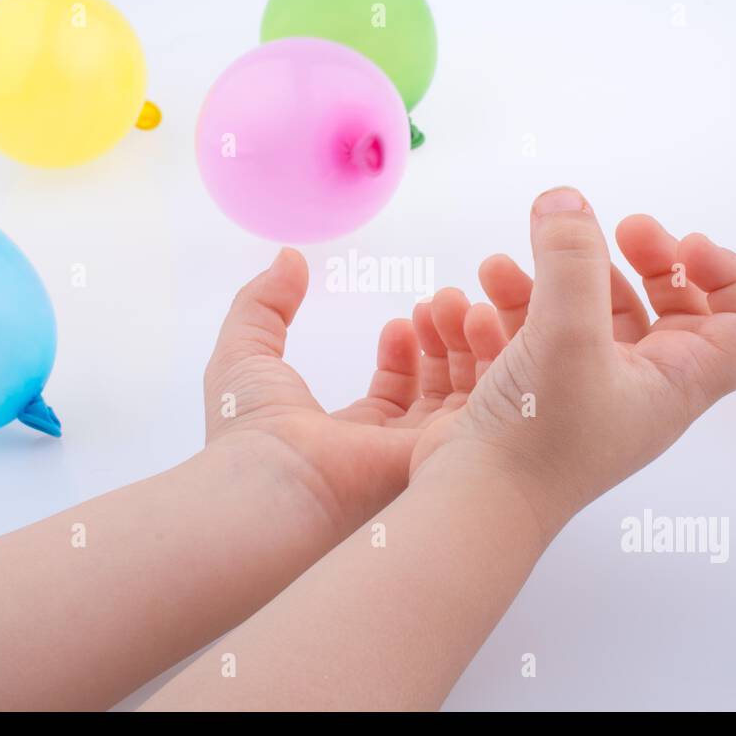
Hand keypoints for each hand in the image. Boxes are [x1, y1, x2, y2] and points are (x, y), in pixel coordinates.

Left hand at [203, 249, 474, 536]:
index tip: (401, 319)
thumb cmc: (249, 430)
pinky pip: (484, 401)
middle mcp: (391, 450)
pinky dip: (489, 357)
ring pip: (464, 394)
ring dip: (466, 343)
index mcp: (348, 437)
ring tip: (453, 303)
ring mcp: (422, 455)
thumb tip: (289, 256)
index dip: (403, 352)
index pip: (394, 394)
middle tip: (439, 302)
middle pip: (436, 391)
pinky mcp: (448, 451)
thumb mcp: (246, 350)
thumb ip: (265, 301)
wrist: (271, 479)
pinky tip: (474, 320)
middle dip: (441, 342)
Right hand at [411, 187, 735, 537]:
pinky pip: (537, 332)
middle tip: (610, 228)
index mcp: (677, 380)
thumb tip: (564, 201)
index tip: (684, 246)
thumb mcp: (565, 336)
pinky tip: (478, 293)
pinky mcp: (536, 390)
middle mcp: (640, 384)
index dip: (733, 276)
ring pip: (593, 313)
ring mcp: (586, 388)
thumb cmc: (538, 440)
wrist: (472, 506)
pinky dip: (514, 304)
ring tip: (517, 256)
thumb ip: (570, 259)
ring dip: (558, 274)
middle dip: (644, 259)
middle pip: (672, 309)